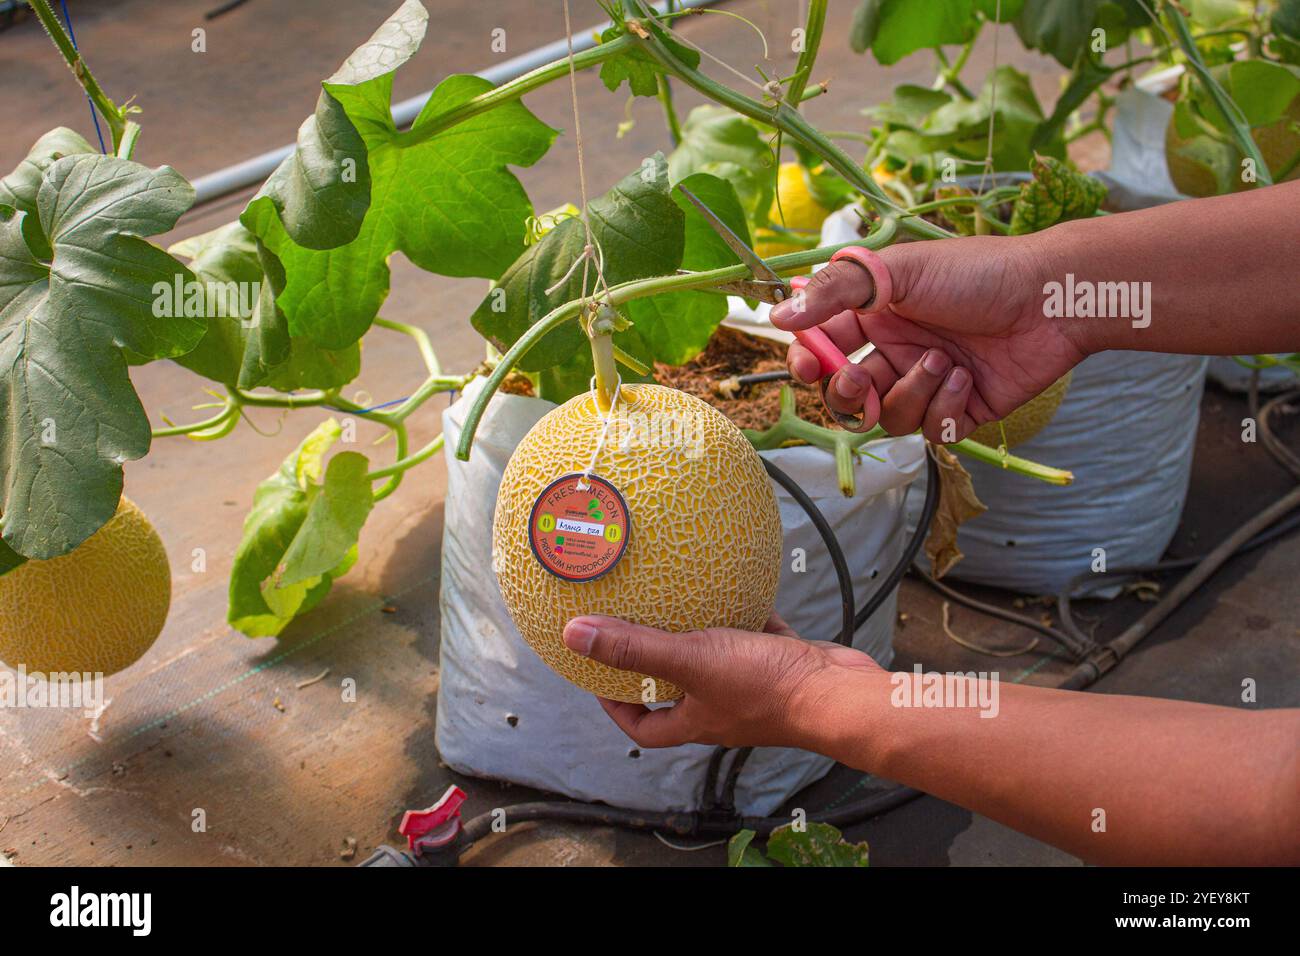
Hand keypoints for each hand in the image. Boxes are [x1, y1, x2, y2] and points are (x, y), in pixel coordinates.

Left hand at [562, 612, 881, 748]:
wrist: (839, 693)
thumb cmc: (768, 688)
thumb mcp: (692, 660)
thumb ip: (636, 646)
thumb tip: (576, 635)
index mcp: (697, 719)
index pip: (646, 730)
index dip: (619, 710)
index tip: (600, 680)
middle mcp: (723, 708)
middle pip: (680, 694)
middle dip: (658, 667)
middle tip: (638, 629)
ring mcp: (755, 687)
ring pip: (719, 662)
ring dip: (702, 636)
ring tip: (682, 602)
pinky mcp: (784, 663)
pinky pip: (759, 636)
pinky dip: (748, 614)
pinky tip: (738, 585)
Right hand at [769, 235, 1087, 441]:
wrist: (1053, 298)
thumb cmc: (979, 272)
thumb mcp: (900, 270)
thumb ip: (837, 291)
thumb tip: (778, 316)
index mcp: (876, 314)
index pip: (823, 347)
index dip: (808, 362)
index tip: (808, 366)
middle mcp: (897, 349)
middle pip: (847, 393)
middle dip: (848, 394)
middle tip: (864, 380)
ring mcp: (927, 381)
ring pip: (888, 417)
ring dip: (908, 393)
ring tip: (940, 363)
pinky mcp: (959, 409)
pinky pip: (929, 430)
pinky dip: (942, 408)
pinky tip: (964, 379)